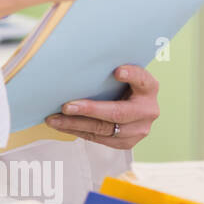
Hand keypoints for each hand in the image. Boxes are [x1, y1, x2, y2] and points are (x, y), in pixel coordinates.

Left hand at [44, 64, 158, 149]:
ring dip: (75, 124)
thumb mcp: (121, 76)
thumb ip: (108, 71)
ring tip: (54, 119)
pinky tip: (61, 125)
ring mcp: (139, 129)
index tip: (117, 71)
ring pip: (104, 129)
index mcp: (149, 88)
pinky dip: (77, 131)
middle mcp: (147, 110)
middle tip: (66, 106)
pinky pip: (98, 138)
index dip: (132, 75)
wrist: (133, 107)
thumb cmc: (121, 86)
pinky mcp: (127, 142)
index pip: (143, 80)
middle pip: (117, 112)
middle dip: (89, 110)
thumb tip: (78, 61)